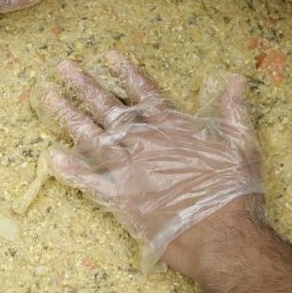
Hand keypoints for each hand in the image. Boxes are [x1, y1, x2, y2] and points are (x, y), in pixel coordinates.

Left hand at [36, 51, 263, 271]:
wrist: (222, 236)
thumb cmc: (234, 192)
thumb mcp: (242, 144)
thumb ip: (234, 110)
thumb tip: (236, 80)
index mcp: (174, 128)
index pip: (145, 93)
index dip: (127, 73)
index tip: (109, 56)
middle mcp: (146, 143)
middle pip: (110, 109)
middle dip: (86, 86)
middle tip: (64, 67)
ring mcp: (131, 170)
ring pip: (93, 137)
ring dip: (69, 116)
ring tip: (49, 97)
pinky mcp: (122, 199)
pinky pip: (90, 182)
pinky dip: (72, 170)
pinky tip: (53, 156)